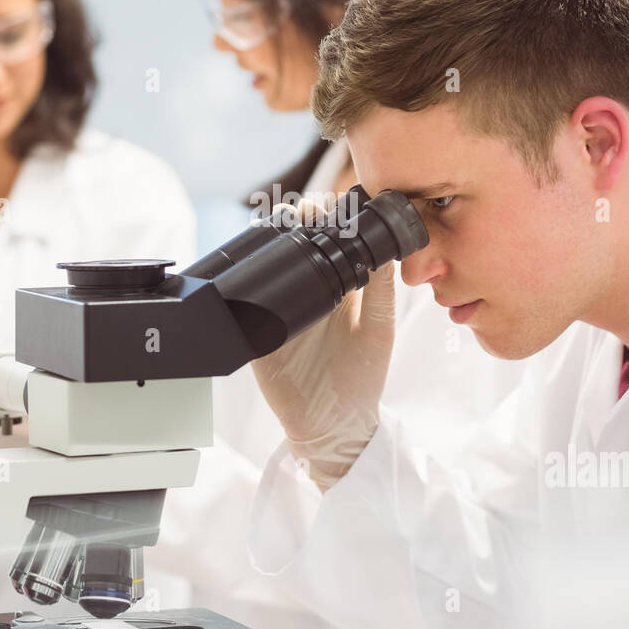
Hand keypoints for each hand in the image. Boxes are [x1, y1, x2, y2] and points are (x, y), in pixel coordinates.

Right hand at [250, 202, 396, 490]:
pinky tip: (254, 260)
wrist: (332, 424)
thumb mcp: (378, 329)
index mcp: (341, 286)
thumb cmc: (362, 376)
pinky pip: (246, 296)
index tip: (328, 204)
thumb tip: (383, 246)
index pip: (331, 239)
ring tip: (282, 225)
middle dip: (297, 219)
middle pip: (297, 242)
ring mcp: (281, 308)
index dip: (328, 217)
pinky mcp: (257, 329)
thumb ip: (380, 291)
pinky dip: (246, 276)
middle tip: (303, 211)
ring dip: (272, 238)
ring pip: (270, 262)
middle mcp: (310, 290)